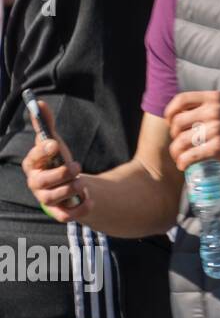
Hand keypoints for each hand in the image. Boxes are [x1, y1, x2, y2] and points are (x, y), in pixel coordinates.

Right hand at [21, 100, 90, 220]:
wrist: (70, 185)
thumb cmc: (58, 161)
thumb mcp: (54, 143)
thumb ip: (46, 124)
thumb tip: (39, 102)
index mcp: (33, 165)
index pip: (33, 159)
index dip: (43, 151)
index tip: (56, 144)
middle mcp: (35, 183)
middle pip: (43, 182)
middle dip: (62, 173)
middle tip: (77, 166)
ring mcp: (46, 199)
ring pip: (55, 197)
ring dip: (73, 188)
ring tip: (82, 182)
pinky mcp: (58, 213)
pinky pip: (67, 215)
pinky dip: (81, 207)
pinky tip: (89, 199)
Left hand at [164, 90, 219, 173]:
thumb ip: (210, 106)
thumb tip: (183, 112)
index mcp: (215, 98)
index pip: (181, 99)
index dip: (170, 112)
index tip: (172, 123)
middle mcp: (214, 111)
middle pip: (177, 122)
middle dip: (174, 135)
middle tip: (180, 143)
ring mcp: (216, 129)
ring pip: (181, 142)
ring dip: (176, 152)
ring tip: (179, 157)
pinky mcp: (217, 148)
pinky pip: (190, 156)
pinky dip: (183, 163)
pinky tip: (184, 166)